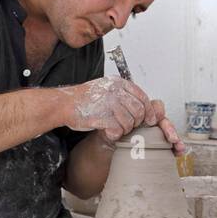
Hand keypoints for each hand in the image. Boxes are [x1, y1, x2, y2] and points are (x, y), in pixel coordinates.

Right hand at [57, 79, 186, 153]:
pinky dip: (116, 134)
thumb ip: (122, 94)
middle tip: (129, 126)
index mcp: (118, 83)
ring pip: (130, 122)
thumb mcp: (106, 89)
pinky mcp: (104, 116)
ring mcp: (110, 103)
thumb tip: (141, 106)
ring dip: (125, 129)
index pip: (142, 97)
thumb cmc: (85, 99)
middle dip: (137, 122)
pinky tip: (109, 132)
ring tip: (116, 128)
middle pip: (138, 111)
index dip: (149, 111)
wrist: (66, 104)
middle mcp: (115, 91)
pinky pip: (119, 129)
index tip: (150, 120)